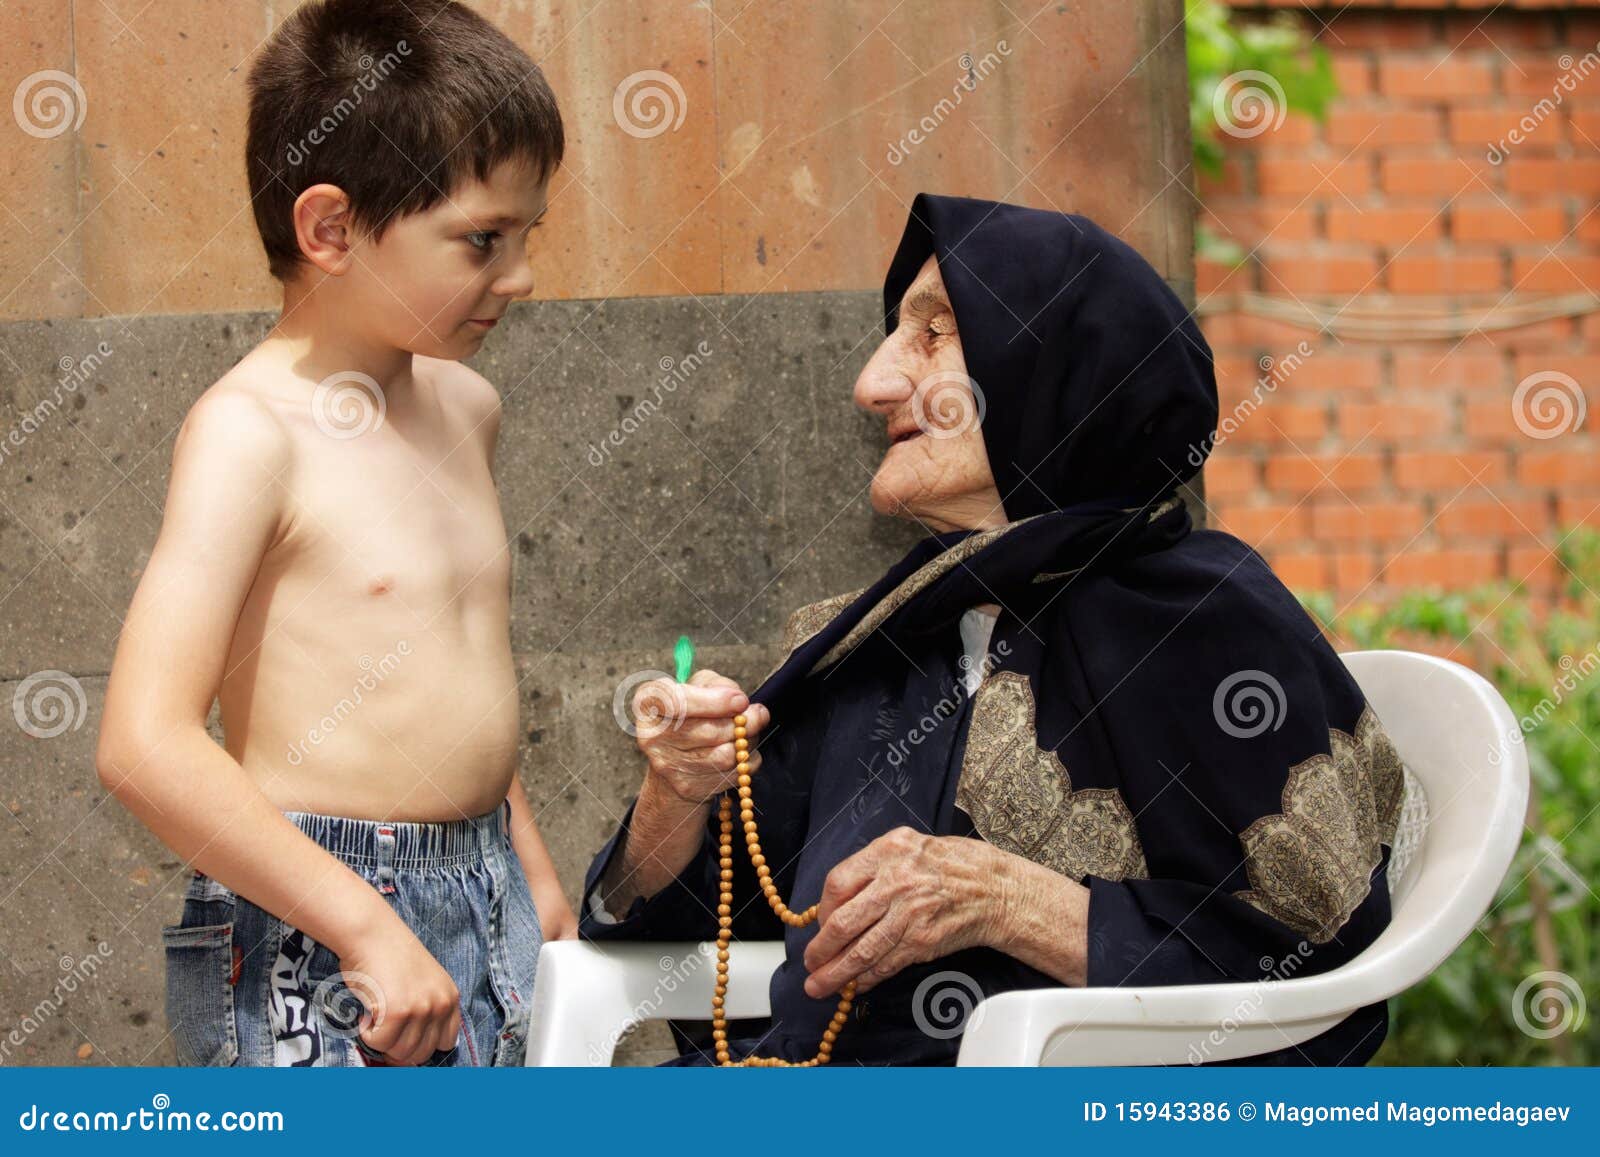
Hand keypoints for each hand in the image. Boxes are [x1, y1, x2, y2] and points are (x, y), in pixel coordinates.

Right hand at [335, 919, 461, 1065]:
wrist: (372, 933)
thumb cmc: (389, 958)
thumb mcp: (422, 984)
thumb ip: (425, 1014)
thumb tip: (409, 1060)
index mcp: (450, 998)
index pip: (445, 1044)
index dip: (421, 1044)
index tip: (403, 1037)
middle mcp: (441, 1004)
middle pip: (421, 1054)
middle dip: (398, 1048)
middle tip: (383, 1028)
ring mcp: (421, 1009)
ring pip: (399, 1053)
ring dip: (382, 1040)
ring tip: (376, 1016)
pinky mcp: (398, 1012)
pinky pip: (379, 1043)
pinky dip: (367, 1034)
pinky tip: (367, 1013)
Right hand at [632, 669, 770, 806]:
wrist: (674, 758)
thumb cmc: (692, 712)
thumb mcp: (700, 685)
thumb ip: (719, 685)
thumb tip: (741, 704)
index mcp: (649, 701)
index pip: (678, 702)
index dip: (715, 702)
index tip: (741, 701)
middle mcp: (652, 735)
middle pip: (709, 732)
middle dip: (743, 722)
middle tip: (757, 714)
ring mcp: (668, 765)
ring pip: (725, 755)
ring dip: (747, 742)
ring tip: (746, 732)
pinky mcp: (688, 786)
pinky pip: (733, 774)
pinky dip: (746, 762)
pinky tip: (739, 752)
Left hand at [802, 828, 1004, 997]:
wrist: (994, 888)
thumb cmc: (948, 865)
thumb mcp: (907, 845)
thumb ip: (872, 868)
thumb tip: (836, 903)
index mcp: (888, 851)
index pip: (837, 883)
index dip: (822, 909)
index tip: (821, 923)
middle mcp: (897, 882)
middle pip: (844, 923)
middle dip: (820, 950)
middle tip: (810, 963)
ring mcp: (910, 914)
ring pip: (861, 951)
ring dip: (836, 974)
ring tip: (819, 986)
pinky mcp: (923, 942)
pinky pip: (886, 964)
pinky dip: (867, 979)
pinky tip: (855, 986)